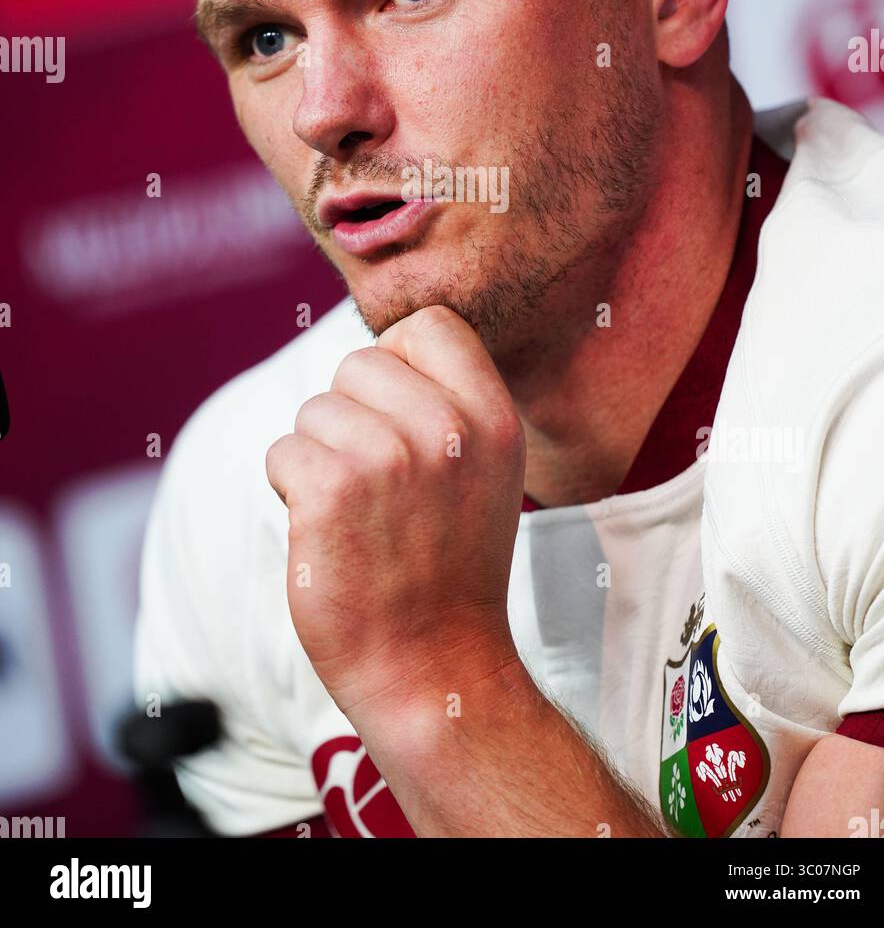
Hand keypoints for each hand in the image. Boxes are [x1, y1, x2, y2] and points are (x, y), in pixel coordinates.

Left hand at [265, 305, 526, 729]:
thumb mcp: (487, 470)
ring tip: (358, 515)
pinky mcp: (330, 490)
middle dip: (350, 416)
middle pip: (358, 363)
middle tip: (377, 484)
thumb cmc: (451, 566)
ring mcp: (387, 457)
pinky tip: (327, 533)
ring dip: (319, 458)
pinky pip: (282, 451)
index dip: (399, 362)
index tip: (398, 418)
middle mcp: (446, 429)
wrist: (433, 668)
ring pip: (314, 411)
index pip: (428, 324)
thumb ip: (449, 403)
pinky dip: (290, 490)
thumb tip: (383, 347)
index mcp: (493, 417)